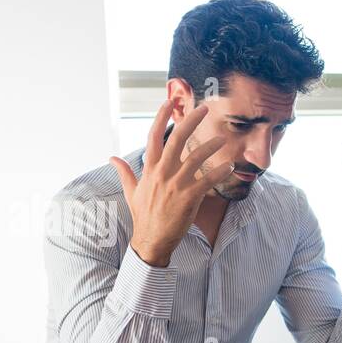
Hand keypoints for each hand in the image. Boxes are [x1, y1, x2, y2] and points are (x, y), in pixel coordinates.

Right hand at [110, 99, 235, 266]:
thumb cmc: (143, 216)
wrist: (151, 240)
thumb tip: (112, 158)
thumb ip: (125, 172)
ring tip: (222, 139)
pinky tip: (229, 166)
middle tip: (203, 108)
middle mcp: (162, 173)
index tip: (169, 102)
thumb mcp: (131, 192)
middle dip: (191, 121)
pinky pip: (208, 180)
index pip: (153, 137)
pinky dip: (220, 172)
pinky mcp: (189, 197)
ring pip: (196, 157)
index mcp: (150, 170)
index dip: (161, 117)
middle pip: (177, 139)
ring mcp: (176, 185)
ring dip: (211, 146)